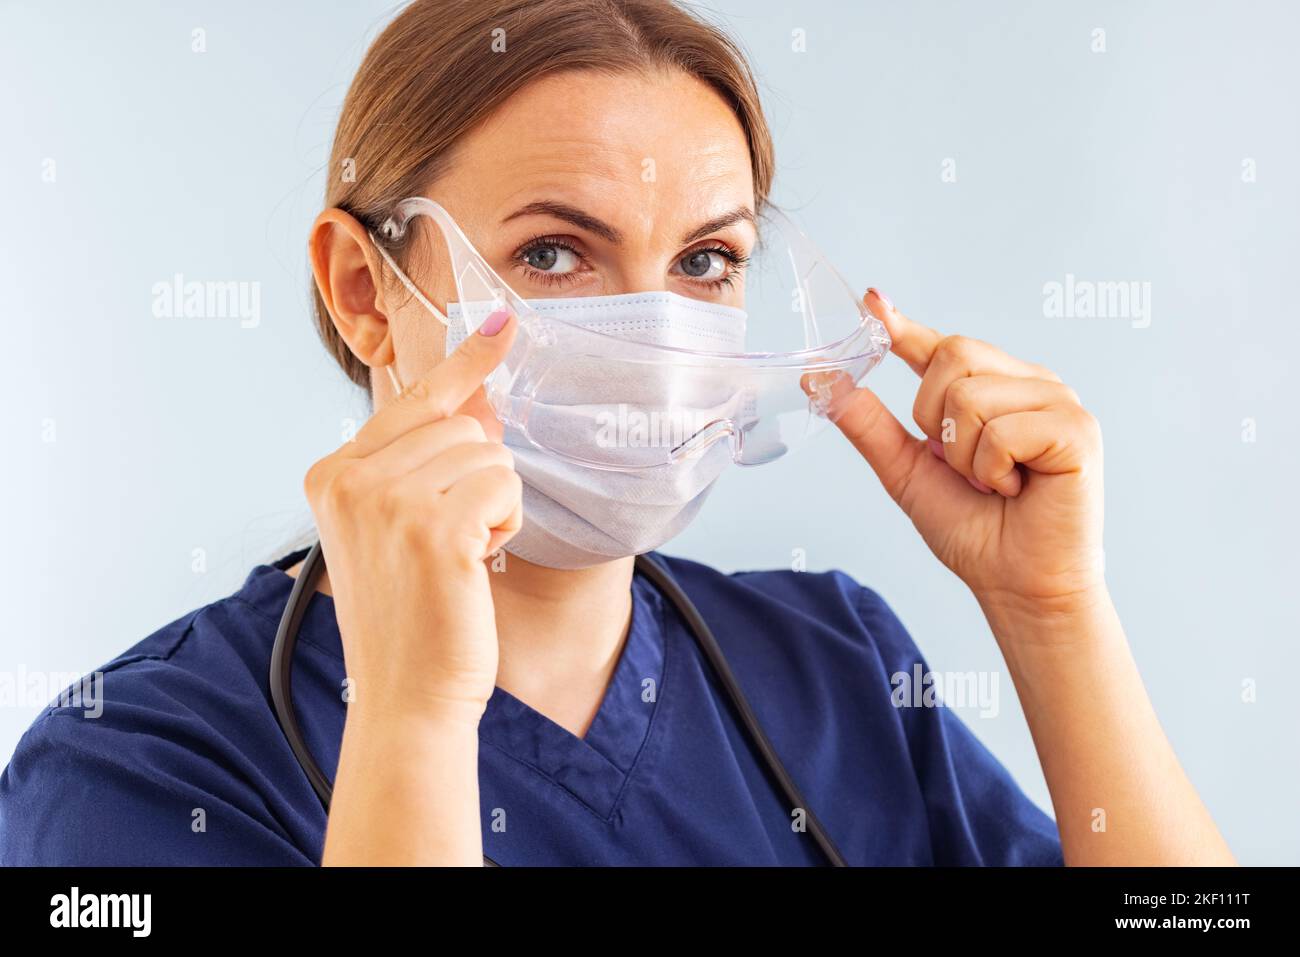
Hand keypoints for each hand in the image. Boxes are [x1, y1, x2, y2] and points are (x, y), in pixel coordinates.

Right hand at [303, 309, 521, 723]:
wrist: (406, 697)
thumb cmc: (410, 616)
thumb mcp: (397, 527)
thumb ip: (423, 462)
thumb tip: (481, 401)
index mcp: (332, 473)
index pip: (413, 399)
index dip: (464, 365)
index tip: (501, 325)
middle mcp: (350, 478)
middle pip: (462, 428)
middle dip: (479, 480)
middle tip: (453, 543)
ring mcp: (389, 500)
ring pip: (489, 454)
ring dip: (494, 505)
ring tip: (460, 558)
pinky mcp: (434, 527)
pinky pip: (504, 485)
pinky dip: (506, 524)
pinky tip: (475, 565)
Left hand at [829, 290, 1105, 619]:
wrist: (1016, 584)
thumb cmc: (974, 530)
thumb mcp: (905, 471)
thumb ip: (868, 423)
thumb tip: (821, 377)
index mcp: (992, 387)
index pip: (940, 345)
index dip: (904, 326)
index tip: (871, 302)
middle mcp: (1028, 383)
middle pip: (952, 356)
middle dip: (933, 420)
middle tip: (961, 466)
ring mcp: (1057, 401)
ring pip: (970, 395)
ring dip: (963, 456)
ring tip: (993, 482)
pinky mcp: (1078, 429)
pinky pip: (1003, 429)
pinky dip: (993, 468)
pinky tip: (1016, 488)